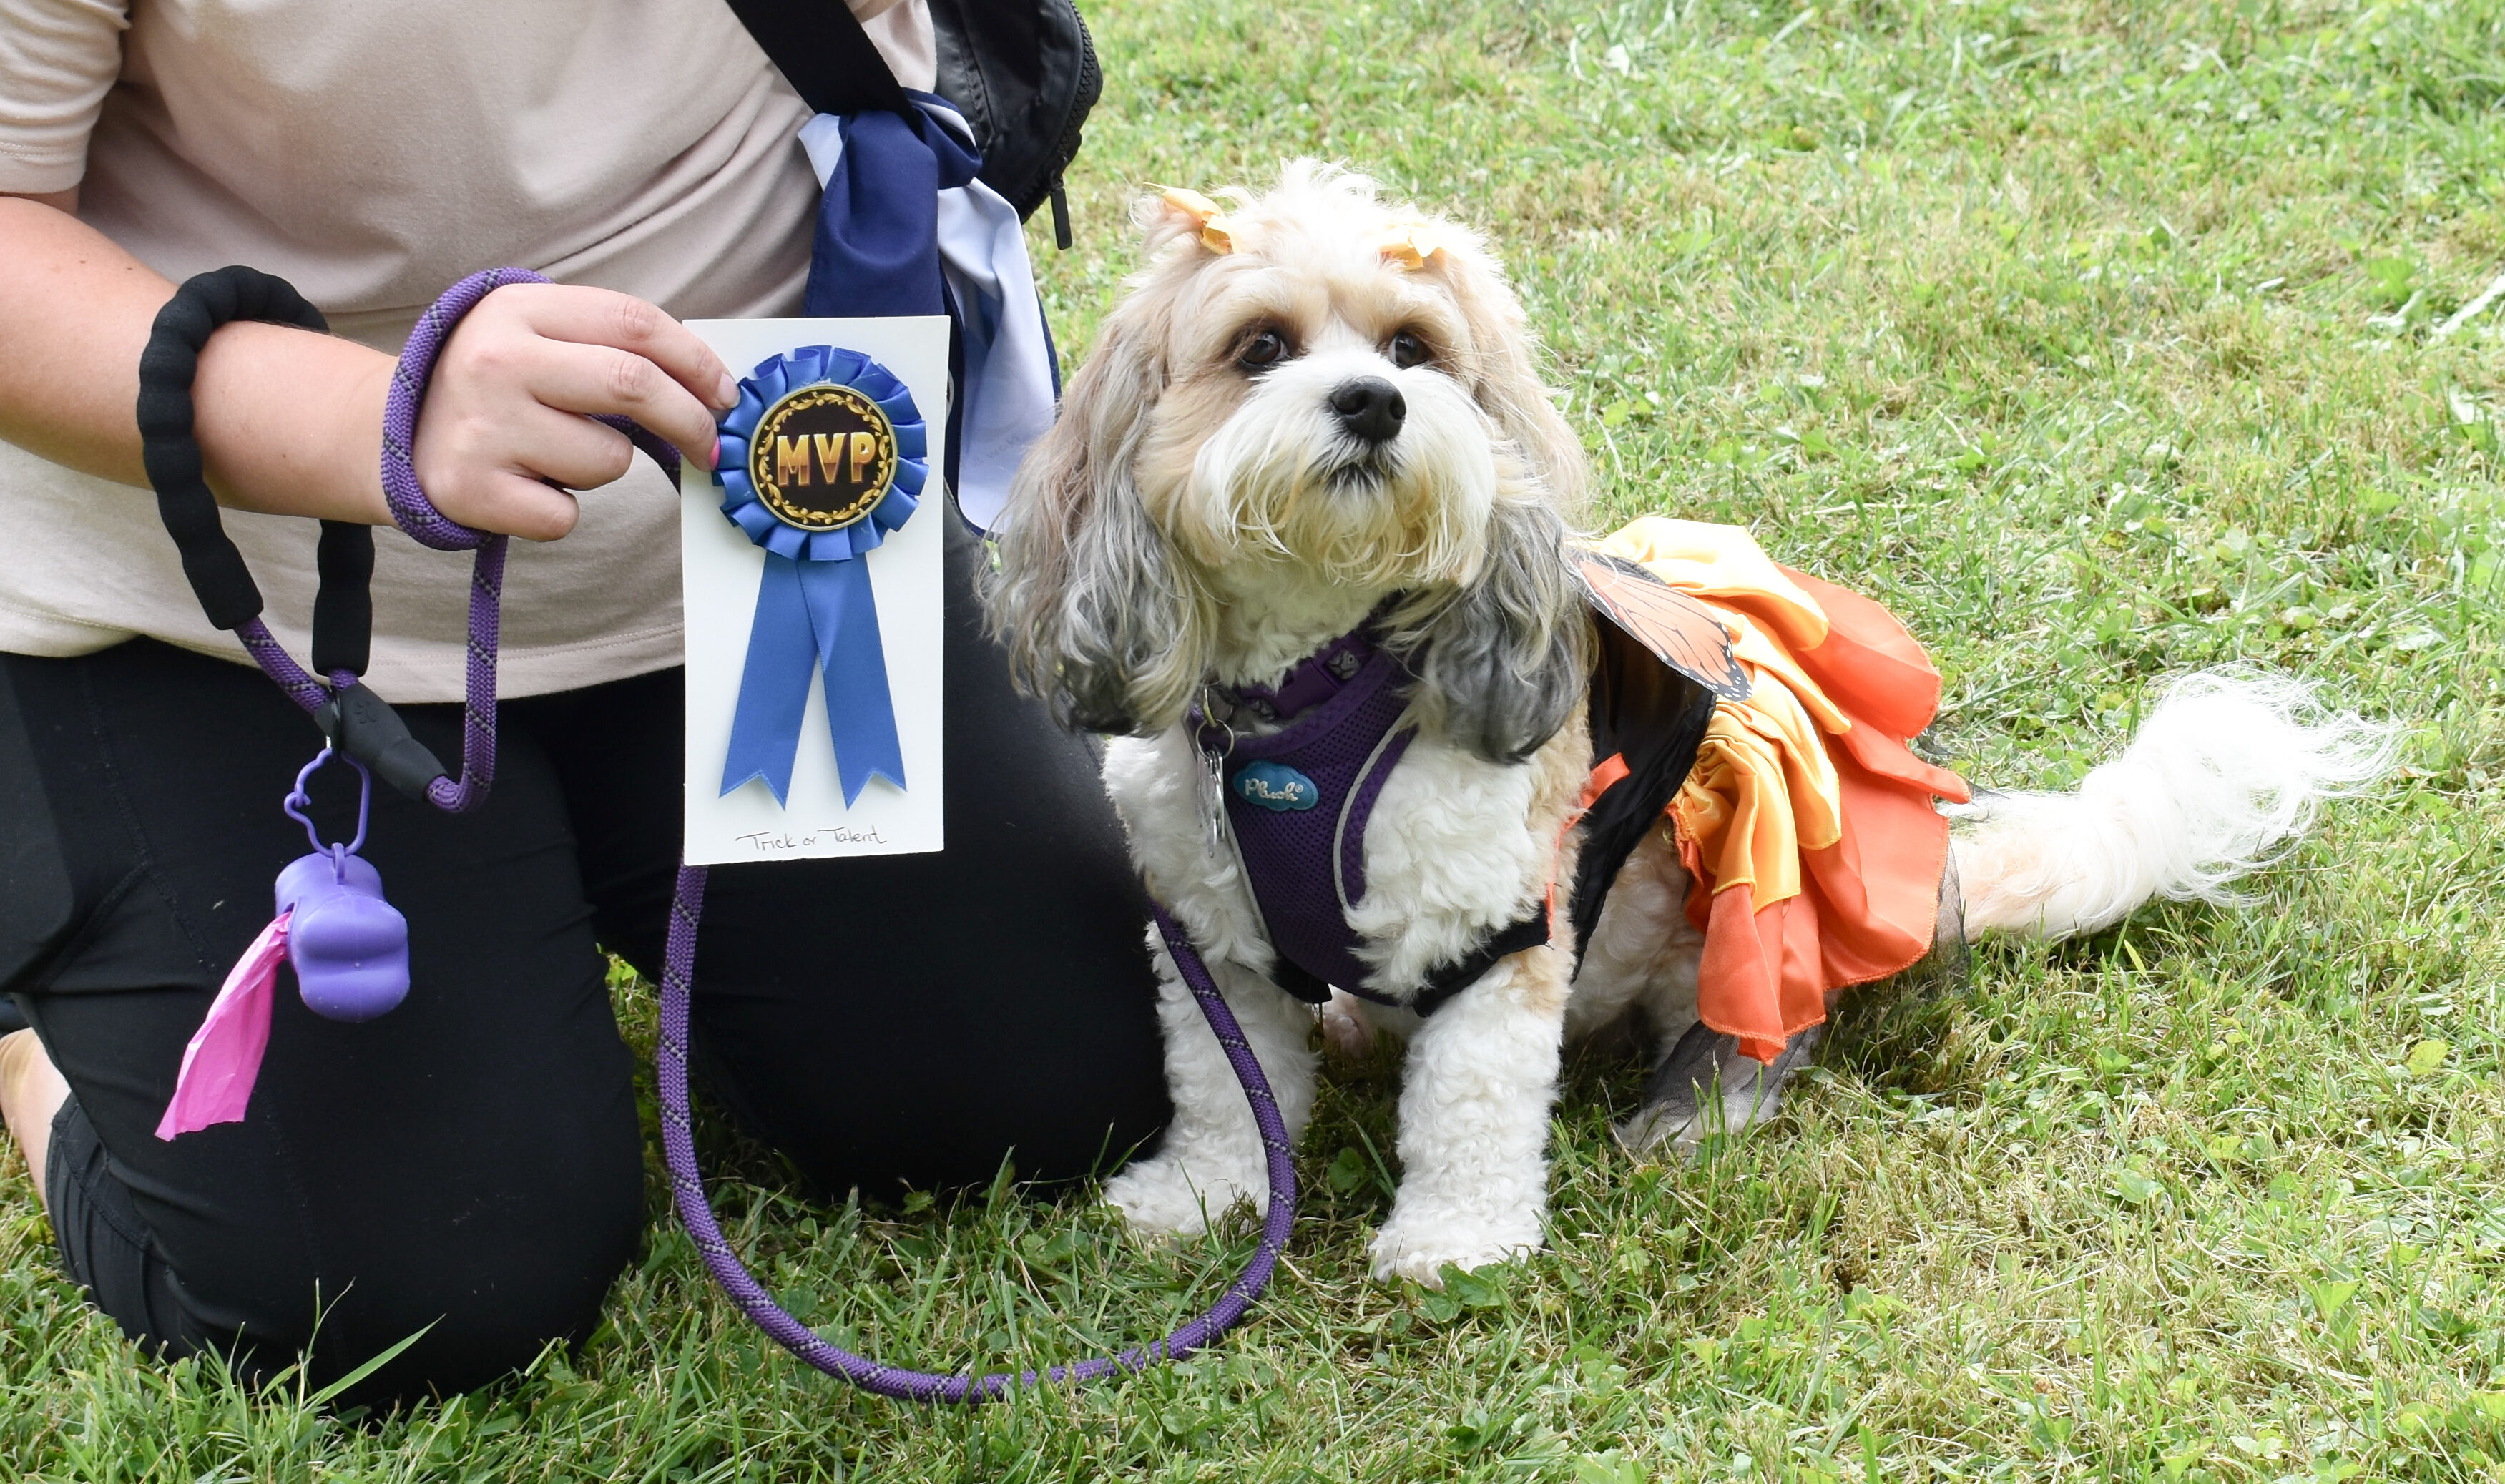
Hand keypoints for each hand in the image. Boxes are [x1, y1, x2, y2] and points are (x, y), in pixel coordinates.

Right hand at [407, 284, 736, 540]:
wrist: (391, 434)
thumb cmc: (494, 387)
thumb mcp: (536, 337)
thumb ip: (611, 346)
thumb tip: (710, 390)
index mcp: (519, 309)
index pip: (634, 323)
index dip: (696, 361)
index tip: (726, 395)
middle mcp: (496, 361)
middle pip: (632, 384)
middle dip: (690, 420)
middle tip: (709, 445)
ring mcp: (483, 427)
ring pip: (608, 460)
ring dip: (605, 467)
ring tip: (557, 454)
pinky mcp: (473, 489)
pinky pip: (566, 515)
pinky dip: (562, 511)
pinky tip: (526, 487)